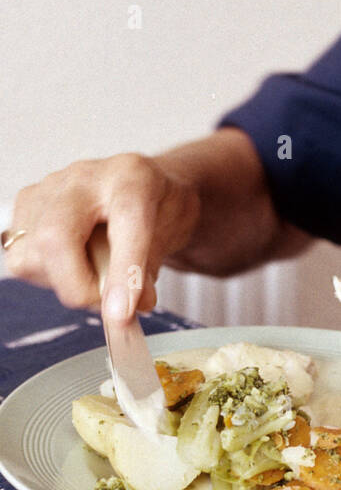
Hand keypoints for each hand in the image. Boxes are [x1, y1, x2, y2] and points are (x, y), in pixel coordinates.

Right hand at [3, 153, 200, 320]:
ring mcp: (49, 188)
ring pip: (33, 254)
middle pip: (56, 235)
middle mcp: (84, 177)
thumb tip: (122, 311)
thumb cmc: (156, 208)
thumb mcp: (169, 236)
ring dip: (65, 282)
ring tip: (94, 273)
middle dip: (76, 286)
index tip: (121, 313)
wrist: (139, 187)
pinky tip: (72, 262)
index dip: (124, 270)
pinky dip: (48, 274)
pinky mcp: (26, 204)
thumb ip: (146, 272)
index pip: (126, 219)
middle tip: (105, 304)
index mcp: (131, 176)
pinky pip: (22, 258)